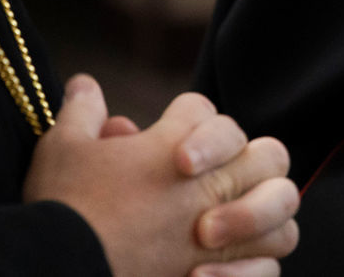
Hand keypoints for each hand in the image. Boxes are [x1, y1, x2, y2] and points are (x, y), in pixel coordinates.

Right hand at [23, 75, 298, 276]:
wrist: (61, 267)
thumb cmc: (63, 205)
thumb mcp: (62, 146)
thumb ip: (81, 111)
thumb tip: (86, 84)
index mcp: (176, 145)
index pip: (201, 110)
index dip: (181, 118)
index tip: (153, 136)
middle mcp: (210, 185)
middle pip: (266, 154)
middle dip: (245, 156)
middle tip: (210, 175)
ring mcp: (222, 235)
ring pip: (281, 212)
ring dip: (263, 211)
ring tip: (228, 219)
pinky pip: (267, 267)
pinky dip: (254, 265)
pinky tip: (219, 264)